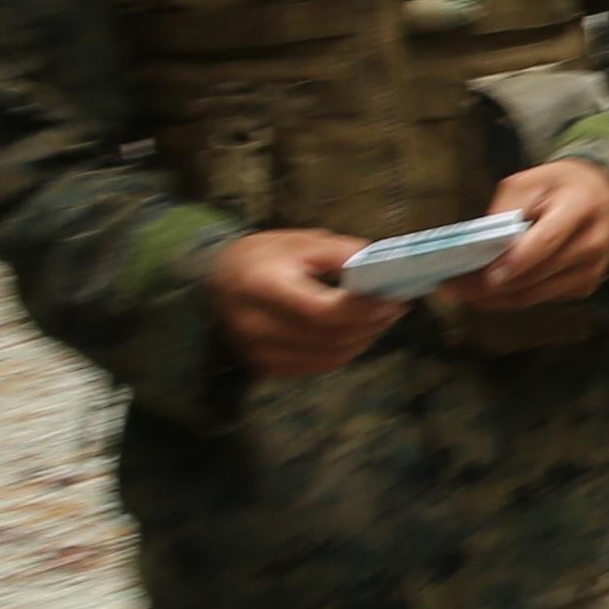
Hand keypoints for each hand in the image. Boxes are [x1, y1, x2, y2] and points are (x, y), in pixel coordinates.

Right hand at [203, 228, 400, 378]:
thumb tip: (383, 266)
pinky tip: (359, 332)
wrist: (211, 282)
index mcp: (263, 287)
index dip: (364, 308)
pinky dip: (346, 350)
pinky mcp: (266, 366)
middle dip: (372, 322)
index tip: (393, 296)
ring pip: (330, 356)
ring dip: (364, 338)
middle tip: (397, 305)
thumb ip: (340, 253)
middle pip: (331, 337)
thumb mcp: (297, 241)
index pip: (323, 312)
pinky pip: (318, 365)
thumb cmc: (259, 256)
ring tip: (383, 317)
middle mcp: (258, 326)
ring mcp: (259, 351)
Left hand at [440, 160, 608, 314]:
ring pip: (535, 295)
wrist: (608, 196)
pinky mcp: (587, 286)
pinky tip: (488, 293)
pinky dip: (513, 298)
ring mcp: (592, 270)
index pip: (546, 242)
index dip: (514, 262)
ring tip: (462, 294)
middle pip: (535, 275)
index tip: (482, 276)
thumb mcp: (532, 179)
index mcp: (579, 208)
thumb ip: (507, 207)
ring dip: (495, 299)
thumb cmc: (563, 185)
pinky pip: (543, 299)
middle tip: (452, 287)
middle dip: (489, 286)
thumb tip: (481, 241)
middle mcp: (591, 244)